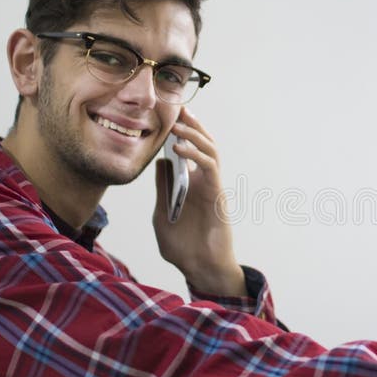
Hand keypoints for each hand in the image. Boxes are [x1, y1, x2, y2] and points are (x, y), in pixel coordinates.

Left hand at [153, 108, 246, 296]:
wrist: (200, 269)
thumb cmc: (183, 248)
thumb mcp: (161, 215)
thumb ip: (161, 190)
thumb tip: (160, 163)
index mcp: (190, 187)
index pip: (189, 153)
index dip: (181, 134)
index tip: (169, 116)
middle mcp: (203, 184)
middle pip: (202, 146)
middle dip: (192, 126)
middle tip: (179, 108)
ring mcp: (211, 188)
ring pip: (210, 152)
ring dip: (195, 135)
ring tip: (179, 123)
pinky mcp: (217, 196)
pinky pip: (210, 169)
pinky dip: (197, 156)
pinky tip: (180, 149)